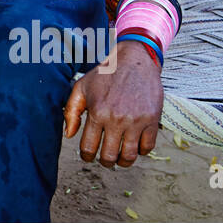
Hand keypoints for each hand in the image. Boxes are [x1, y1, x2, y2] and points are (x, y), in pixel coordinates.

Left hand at [62, 40, 162, 167]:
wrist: (135, 61)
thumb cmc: (105, 74)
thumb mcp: (81, 87)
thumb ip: (71, 111)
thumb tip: (69, 135)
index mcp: (97, 112)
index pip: (89, 147)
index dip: (86, 156)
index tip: (88, 156)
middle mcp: (117, 119)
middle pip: (109, 156)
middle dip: (105, 162)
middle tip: (105, 159)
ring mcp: (136, 121)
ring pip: (130, 156)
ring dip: (123, 162)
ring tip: (120, 158)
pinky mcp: (152, 120)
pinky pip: (148, 147)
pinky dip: (141, 151)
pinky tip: (135, 145)